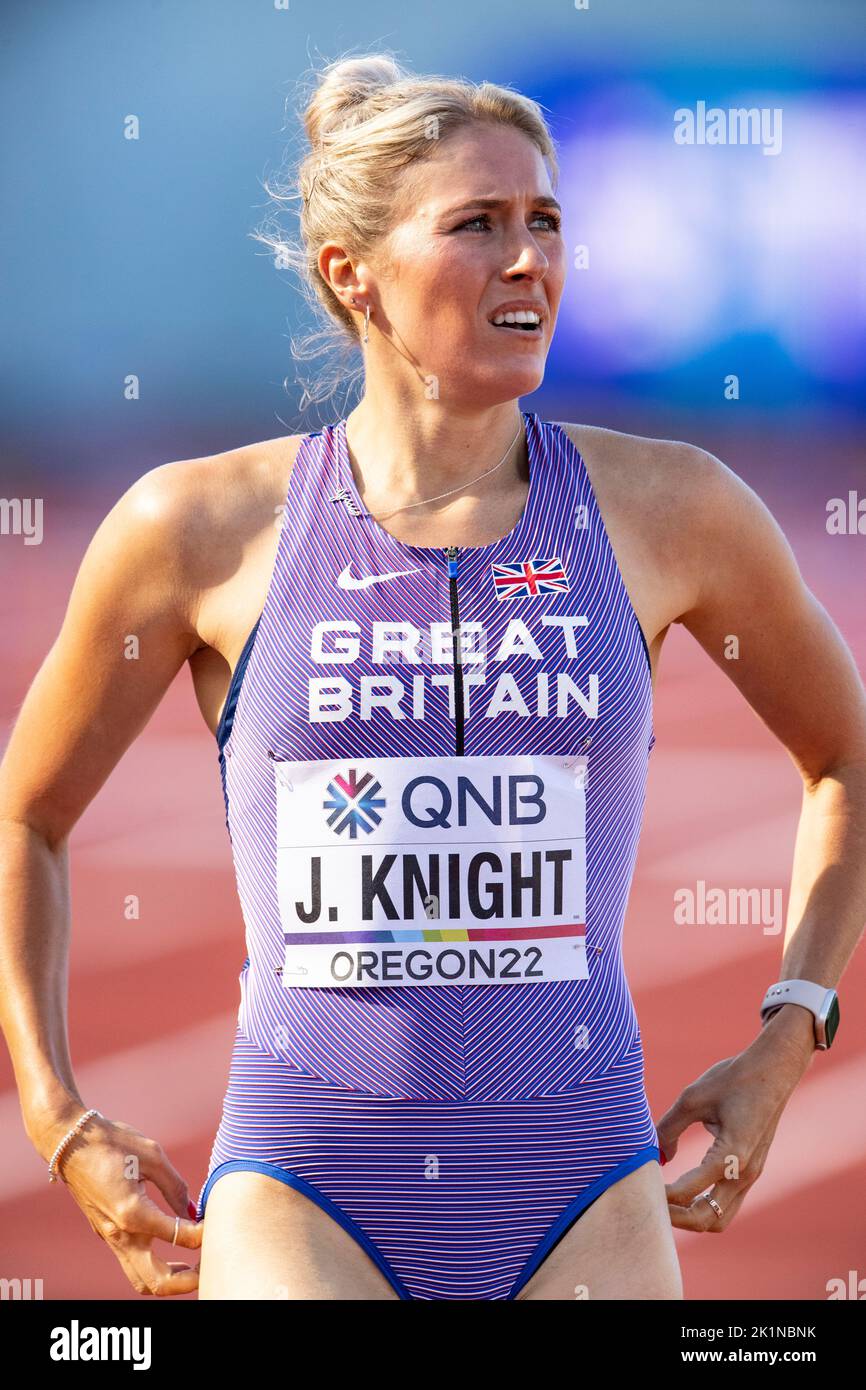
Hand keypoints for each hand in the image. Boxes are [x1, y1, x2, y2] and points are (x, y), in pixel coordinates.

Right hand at [39, 1108, 201, 1294]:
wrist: (70, 1142)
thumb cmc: (112, 1142)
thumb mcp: (153, 1155)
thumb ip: (176, 1187)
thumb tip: (194, 1211)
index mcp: (133, 1213)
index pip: (180, 1237)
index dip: (204, 1233)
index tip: (217, 1222)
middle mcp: (119, 1233)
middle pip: (156, 1281)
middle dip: (187, 1281)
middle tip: (209, 1265)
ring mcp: (109, 1237)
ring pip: (140, 1279)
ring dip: (169, 1280)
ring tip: (193, 1265)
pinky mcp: (105, 1233)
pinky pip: (131, 1263)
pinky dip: (154, 1267)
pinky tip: (172, 1249)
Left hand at [655, 1022, 813, 1231]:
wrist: (774, 1069)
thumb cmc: (733, 1079)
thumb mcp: (692, 1099)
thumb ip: (669, 1129)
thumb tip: (655, 1156)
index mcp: (732, 1155)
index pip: (690, 1191)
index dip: (660, 1194)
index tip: (639, 1185)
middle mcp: (745, 1173)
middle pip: (707, 1219)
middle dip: (676, 1217)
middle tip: (649, 1201)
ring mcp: (752, 1174)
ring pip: (720, 1218)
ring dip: (691, 1216)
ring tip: (664, 1199)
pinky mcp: (752, 1170)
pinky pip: (727, 1202)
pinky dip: (704, 1205)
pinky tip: (682, 1189)